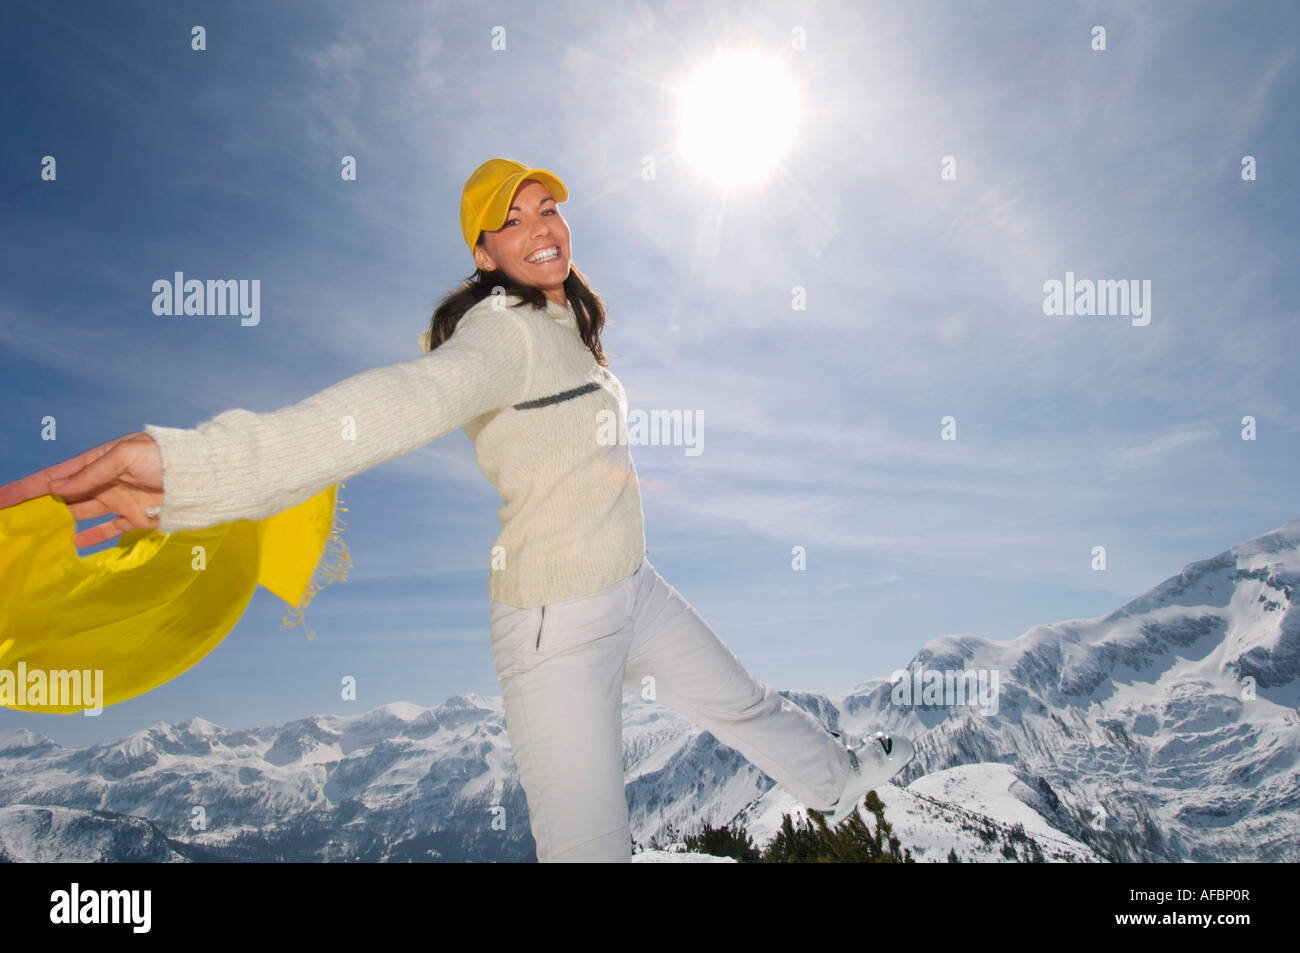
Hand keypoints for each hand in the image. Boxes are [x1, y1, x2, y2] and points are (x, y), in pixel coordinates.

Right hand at [0, 432, 163, 547]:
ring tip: (36, 536)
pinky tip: (73, 546)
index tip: (1, 498)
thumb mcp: (125, 456)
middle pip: (63, 497)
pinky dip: (91, 538)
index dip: (26, 487)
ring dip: (60, 523)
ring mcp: (119, 501)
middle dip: (37, 506)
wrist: (201, 476)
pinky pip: (108, 530)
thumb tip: (57, 486)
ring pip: (81, 514)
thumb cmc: (165, 458)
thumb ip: (92, 472)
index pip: (54, 476)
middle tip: (11, 521)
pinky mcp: (135, 518)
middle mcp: (104, 482)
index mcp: (98, 462)